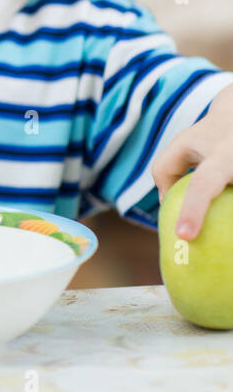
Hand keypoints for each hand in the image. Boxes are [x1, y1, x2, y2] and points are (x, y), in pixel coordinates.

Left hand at [152, 85, 232, 239]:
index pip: (205, 184)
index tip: (184, 236)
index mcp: (223, 156)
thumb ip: (166, 170)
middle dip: (228, 231)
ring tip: (223, 255)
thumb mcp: (184, 144)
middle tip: (194, 244)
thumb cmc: (211, 136)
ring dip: (229, 233)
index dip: (193, 210)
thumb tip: (165, 206)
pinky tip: (227, 246)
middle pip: (232, 203)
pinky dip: (231, 227)